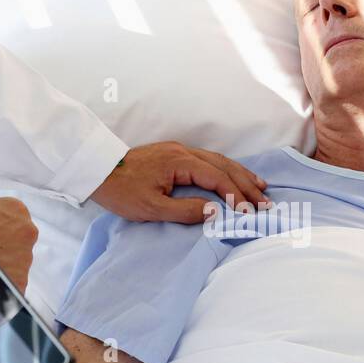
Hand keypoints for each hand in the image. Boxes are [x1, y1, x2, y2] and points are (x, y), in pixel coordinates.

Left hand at [89, 141, 270, 223]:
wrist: (97, 171)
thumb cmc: (121, 191)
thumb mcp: (151, 208)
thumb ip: (185, 210)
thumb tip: (216, 211)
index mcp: (179, 162)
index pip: (217, 178)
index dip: (236, 195)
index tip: (250, 212)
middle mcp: (183, 151)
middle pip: (223, 166)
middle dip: (246, 184)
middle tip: (266, 202)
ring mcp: (178, 150)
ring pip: (218, 160)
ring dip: (239, 174)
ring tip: (260, 187)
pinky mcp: (173, 154)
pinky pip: (208, 160)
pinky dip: (225, 169)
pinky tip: (232, 176)